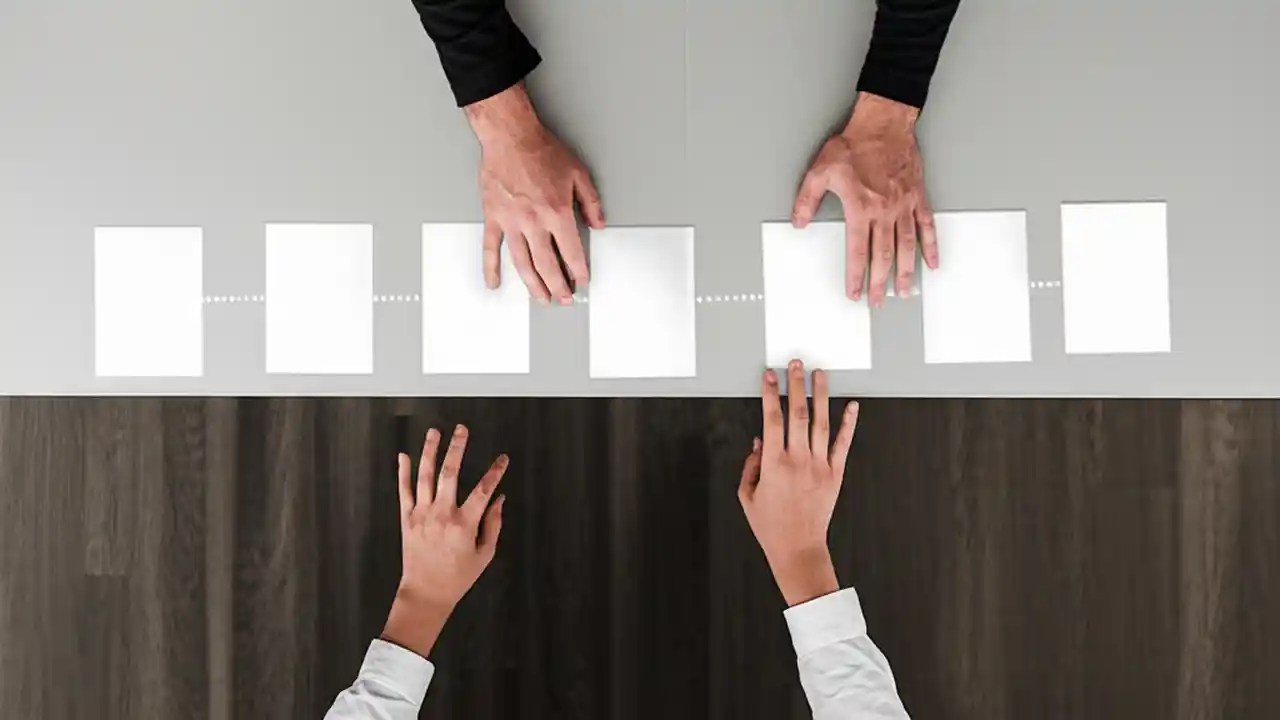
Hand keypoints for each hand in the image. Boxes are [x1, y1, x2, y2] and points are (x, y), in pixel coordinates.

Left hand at [381, 425, 509, 657]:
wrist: (426, 593)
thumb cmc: (457, 577)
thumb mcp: (484, 554)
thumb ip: (493, 525)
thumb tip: (499, 500)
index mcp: (464, 525)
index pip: (483, 490)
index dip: (495, 472)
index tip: (502, 459)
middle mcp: (441, 515)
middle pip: (450, 473)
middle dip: (457, 448)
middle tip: (461, 430)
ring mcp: (421, 515)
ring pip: (425, 476)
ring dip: (430, 451)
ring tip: (434, 432)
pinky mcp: (406, 519)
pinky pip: (404, 490)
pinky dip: (403, 472)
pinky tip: (404, 456)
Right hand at [466, 84, 605, 304]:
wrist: (510, 136)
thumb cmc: (541, 151)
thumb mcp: (577, 173)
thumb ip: (590, 202)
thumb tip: (599, 224)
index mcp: (556, 212)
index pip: (571, 252)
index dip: (579, 271)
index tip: (582, 281)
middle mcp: (534, 222)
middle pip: (547, 265)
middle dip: (558, 286)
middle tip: (564, 298)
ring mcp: (511, 222)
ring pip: (523, 263)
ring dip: (533, 285)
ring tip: (542, 298)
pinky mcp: (494, 218)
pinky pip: (491, 248)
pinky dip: (491, 268)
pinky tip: (495, 283)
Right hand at [739, 360, 859, 606]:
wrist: (798, 548)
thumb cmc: (770, 525)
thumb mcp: (747, 495)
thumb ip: (751, 465)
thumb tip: (758, 441)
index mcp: (773, 463)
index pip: (771, 418)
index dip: (769, 393)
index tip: (769, 375)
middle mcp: (798, 460)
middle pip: (797, 412)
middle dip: (795, 384)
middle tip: (796, 363)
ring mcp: (819, 465)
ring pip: (820, 422)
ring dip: (820, 395)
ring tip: (820, 374)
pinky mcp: (835, 474)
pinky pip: (843, 444)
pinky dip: (848, 423)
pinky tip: (851, 406)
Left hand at [792, 92, 938, 307]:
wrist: (884, 124)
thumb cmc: (854, 144)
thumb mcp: (820, 170)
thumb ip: (807, 199)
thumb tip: (799, 222)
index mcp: (861, 208)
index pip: (858, 251)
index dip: (855, 275)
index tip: (854, 292)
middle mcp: (885, 211)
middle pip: (883, 256)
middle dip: (879, 282)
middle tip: (877, 301)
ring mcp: (904, 205)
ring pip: (906, 247)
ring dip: (906, 272)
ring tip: (904, 291)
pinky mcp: (917, 197)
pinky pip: (927, 226)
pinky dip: (931, 246)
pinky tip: (932, 262)